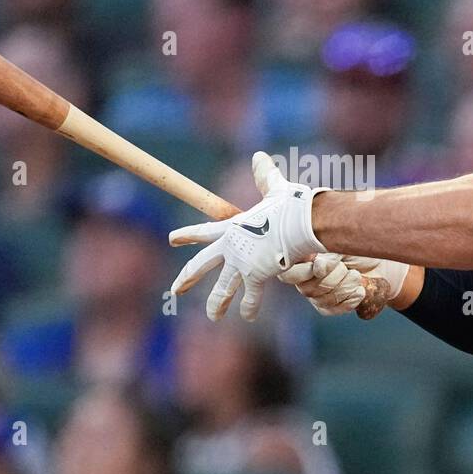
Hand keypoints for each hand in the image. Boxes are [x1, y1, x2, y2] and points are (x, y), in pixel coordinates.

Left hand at [169, 151, 328, 320]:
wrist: (300, 222)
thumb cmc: (290, 204)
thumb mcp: (275, 189)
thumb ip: (265, 177)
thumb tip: (259, 157)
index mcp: (231, 227)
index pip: (202, 231)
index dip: (186, 235)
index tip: (171, 239)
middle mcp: (231, 247)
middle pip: (202, 265)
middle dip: (188, 278)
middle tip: (175, 290)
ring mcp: (242, 263)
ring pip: (223, 288)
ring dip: (217, 303)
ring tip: (213, 316)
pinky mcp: (256, 276)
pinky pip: (251, 296)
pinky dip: (250, 307)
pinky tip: (248, 316)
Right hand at [280, 253, 409, 316]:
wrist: (382, 264)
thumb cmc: (362, 246)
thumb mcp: (345, 241)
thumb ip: (328, 249)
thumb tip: (317, 265)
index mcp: (303, 256)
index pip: (288, 272)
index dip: (303, 272)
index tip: (321, 264)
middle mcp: (304, 276)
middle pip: (306, 288)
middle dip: (332, 278)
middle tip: (348, 268)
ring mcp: (314, 293)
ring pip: (320, 299)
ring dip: (343, 288)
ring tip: (357, 276)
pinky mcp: (327, 306)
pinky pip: (330, 310)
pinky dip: (347, 301)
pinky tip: (359, 291)